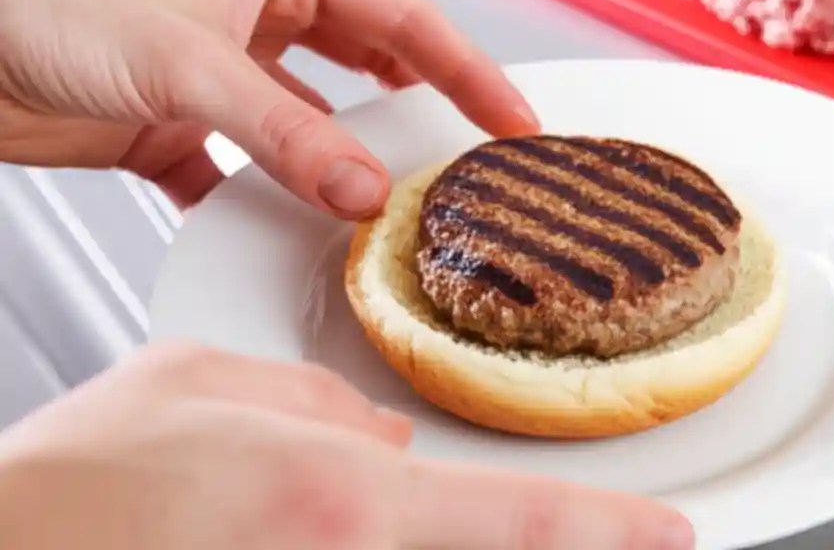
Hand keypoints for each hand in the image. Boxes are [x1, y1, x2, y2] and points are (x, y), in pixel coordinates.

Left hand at [0, 0, 538, 217]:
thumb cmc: (52, 3)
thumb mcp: (188, 64)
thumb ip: (284, 133)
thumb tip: (365, 189)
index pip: (401, 20)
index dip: (467, 68)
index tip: (513, 120)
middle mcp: (254, 18)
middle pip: (366, 67)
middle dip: (419, 112)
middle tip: (471, 162)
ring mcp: (217, 76)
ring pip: (307, 126)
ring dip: (340, 166)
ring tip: (387, 207)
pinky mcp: (174, 127)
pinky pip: (242, 171)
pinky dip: (264, 203)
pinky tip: (282, 233)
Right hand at [0, 342, 693, 548]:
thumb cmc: (72, 490)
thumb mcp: (199, 388)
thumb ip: (314, 406)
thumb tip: (382, 436)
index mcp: (339, 501)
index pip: (519, 522)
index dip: (611, 530)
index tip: (673, 532)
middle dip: (558, 548)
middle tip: (608, 535)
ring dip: (479, 544)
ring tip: (456, 519)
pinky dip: (412, 547)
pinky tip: (374, 526)